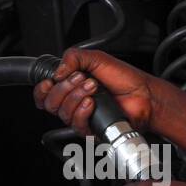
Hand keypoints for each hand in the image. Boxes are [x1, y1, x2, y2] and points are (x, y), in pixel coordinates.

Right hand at [33, 48, 157, 134]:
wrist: (143, 94)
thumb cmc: (125, 79)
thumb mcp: (97, 58)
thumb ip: (73, 57)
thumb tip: (57, 72)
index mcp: (71, 85)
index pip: (45, 93)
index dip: (42, 89)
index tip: (50, 81)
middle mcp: (74, 102)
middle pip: (50, 103)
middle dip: (64, 88)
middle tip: (83, 79)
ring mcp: (82, 116)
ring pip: (62, 113)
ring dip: (76, 97)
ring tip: (93, 88)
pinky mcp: (90, 128)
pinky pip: (76, 124)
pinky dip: (82, 111)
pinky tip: (92, 103)